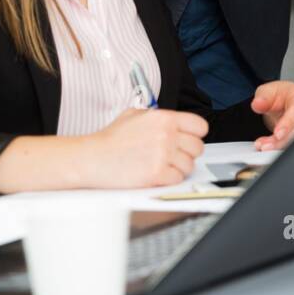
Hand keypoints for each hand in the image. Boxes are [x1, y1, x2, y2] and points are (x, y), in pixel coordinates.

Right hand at [81, 108, 208, 187]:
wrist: (93, 157)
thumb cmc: (111, 139)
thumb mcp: (134, 115)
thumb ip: (157, 117)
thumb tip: (173, 121)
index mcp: (164, 118)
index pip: (200, 126)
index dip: (196, 135)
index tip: (190, 140)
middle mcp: (167, 135)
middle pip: (197, 147)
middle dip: (188, 153)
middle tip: (176, 156)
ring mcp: (162, 155)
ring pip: (189, 165)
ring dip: (179, 168)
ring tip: (164, 166)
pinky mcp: (156, 174)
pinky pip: (177, 178)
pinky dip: (170, 179)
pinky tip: (158, 174)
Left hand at [251, 80, 293, 150]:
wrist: (284, 100)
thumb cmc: (280, 95)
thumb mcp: (268, 91)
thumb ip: (263, 97)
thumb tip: (258, 103)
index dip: (288, 124)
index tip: (277, 134)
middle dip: (283, 141)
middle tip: (265, 146)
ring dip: (280, 147)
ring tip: (264, 147)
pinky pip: (293, 145)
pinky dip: (280, 149)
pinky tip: (269, 148)